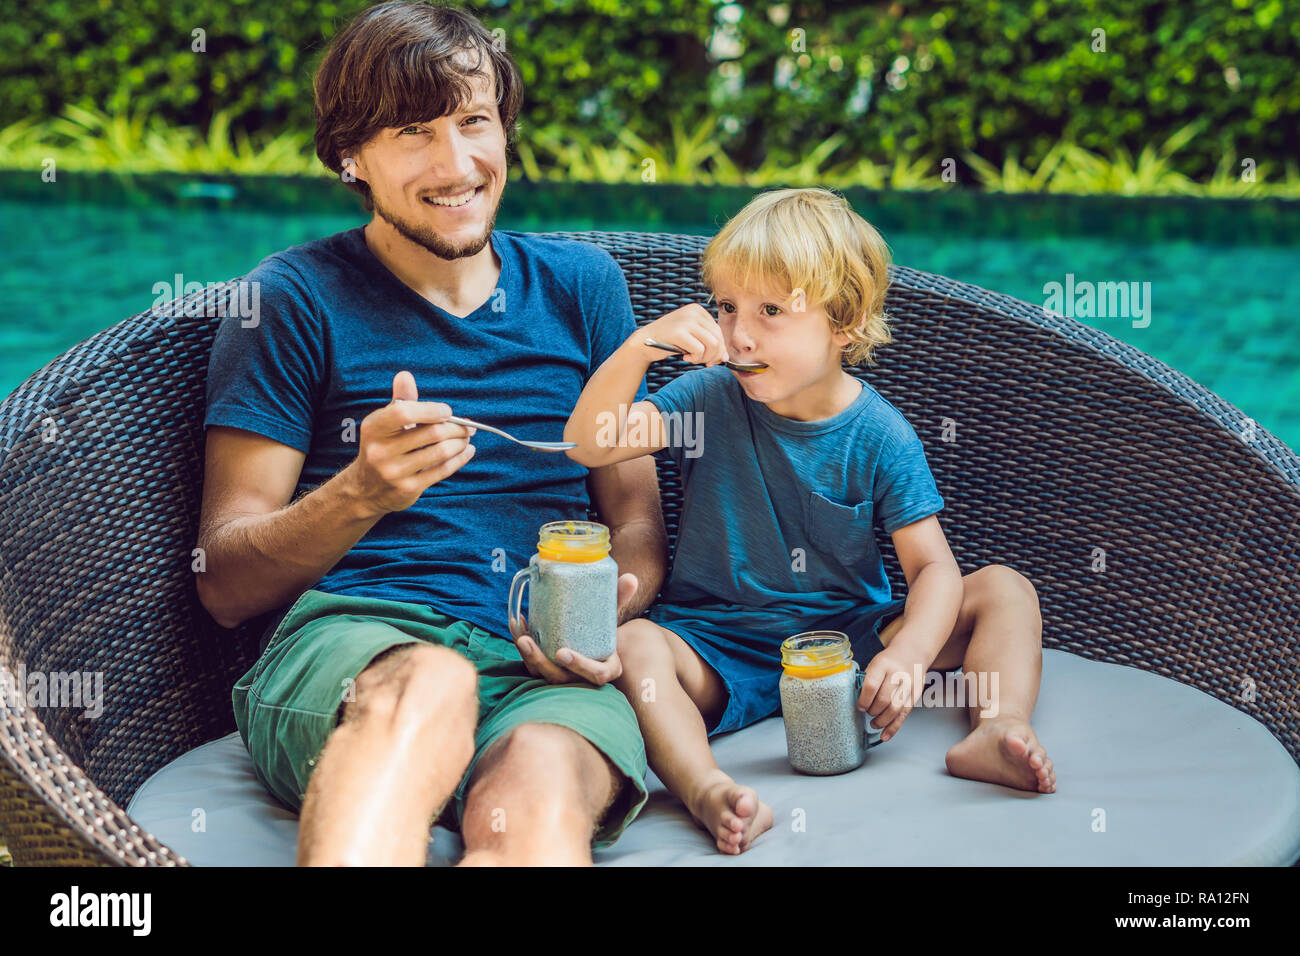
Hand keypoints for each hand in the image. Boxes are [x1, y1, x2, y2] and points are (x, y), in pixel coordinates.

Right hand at [343, 371, 475, 517]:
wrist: (365, 489)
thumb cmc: (382, 447)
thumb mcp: (384, 423)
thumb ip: (400, 401)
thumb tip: (405, 375)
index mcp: (374, 428)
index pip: (403, 413)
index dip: (431, 410)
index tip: (447, 411)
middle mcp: (381, 451)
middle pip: (431, 433)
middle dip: (456, 427)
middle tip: (468, 426)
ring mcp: (394, 472)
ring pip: (441, 452)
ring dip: (461, 442)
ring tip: (467, 437)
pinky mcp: (408, 488)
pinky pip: (442, 470)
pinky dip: (460, 458)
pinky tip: (467, 451)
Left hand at [510, 573, 638, 684]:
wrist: (594, 646)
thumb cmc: (602, 633)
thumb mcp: (611, 618)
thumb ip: (619, 600)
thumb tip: (631, 578)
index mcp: (605, 669)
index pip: (596, 675)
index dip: (579, 666)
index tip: (562, 652)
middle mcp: (583, 679)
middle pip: (561, 678)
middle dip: (542, 662)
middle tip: (529, 642)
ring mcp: (564, 679)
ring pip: (543, 674)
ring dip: (528, 656)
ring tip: (521, 635)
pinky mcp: (548, 673)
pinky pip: (533, 665)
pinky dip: (524, 650)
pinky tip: (519, 627)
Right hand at [636, 303, 728, 366]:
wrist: (643, 342)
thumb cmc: (669, 341)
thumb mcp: (692, 337)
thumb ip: (709, 343)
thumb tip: (725, 357)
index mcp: (698, 310)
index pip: (718, 331)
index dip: (719, 348)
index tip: (710, 358)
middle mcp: (693, 312)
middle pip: (718, 338)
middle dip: (714, 355)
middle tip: (705, 363)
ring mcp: (686, 320)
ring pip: (712, 345)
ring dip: (705, 358)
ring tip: (693, 360)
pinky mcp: (679, 332)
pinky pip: (699, 350)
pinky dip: (695, 359)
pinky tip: (685, 358)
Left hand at [857, 648, 925, 742]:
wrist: (912, 652)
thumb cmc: (889, 660)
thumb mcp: (875, 663)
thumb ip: (867, 680)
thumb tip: (857, 701)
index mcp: (883, 664)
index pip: (872, 685)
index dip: (864, 700)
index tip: (860, 707)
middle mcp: (897, 675)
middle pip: (884, 700)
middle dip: (873, 711)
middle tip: (867, 713)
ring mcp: (908, 686)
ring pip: (895, 709)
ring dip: (882, 721)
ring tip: (874, 724)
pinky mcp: (915, 695)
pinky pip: (904, 715)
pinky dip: (894, 727)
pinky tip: (885, 735)